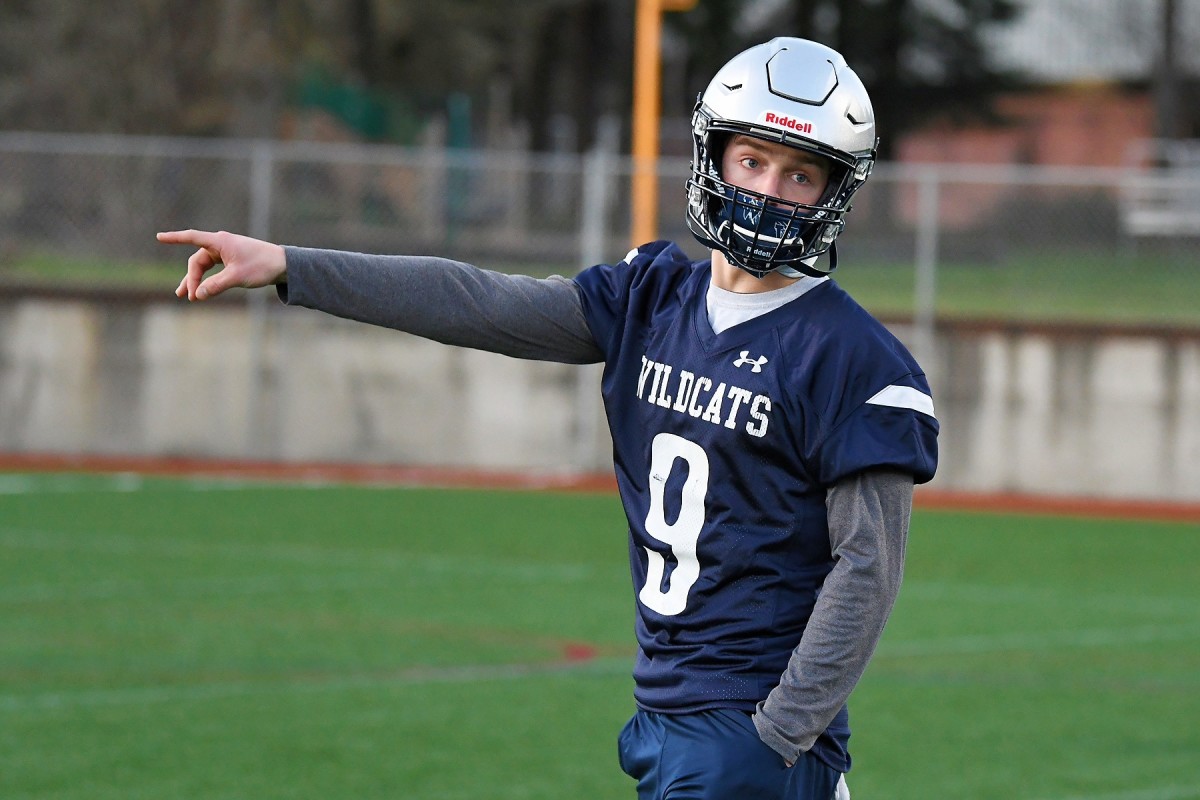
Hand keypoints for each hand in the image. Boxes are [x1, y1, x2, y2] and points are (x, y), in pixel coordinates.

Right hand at [157, 229, 287, 301]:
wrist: (283, 265)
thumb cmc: (262, 266)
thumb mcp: (237, 277)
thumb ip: (216, 286)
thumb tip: (198, 295)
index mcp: (220, 242)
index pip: (192, 237)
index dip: (175, 238)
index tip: (159, 237)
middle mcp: (221, 244)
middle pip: (197, 261)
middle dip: (192, 279)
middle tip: (190, 297)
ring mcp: (226, 252)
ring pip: (204, 266)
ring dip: (196, 281)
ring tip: (185, 296)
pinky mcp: (231, 259)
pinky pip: (213, 269)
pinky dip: (208, 280)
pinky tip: (202, 291)